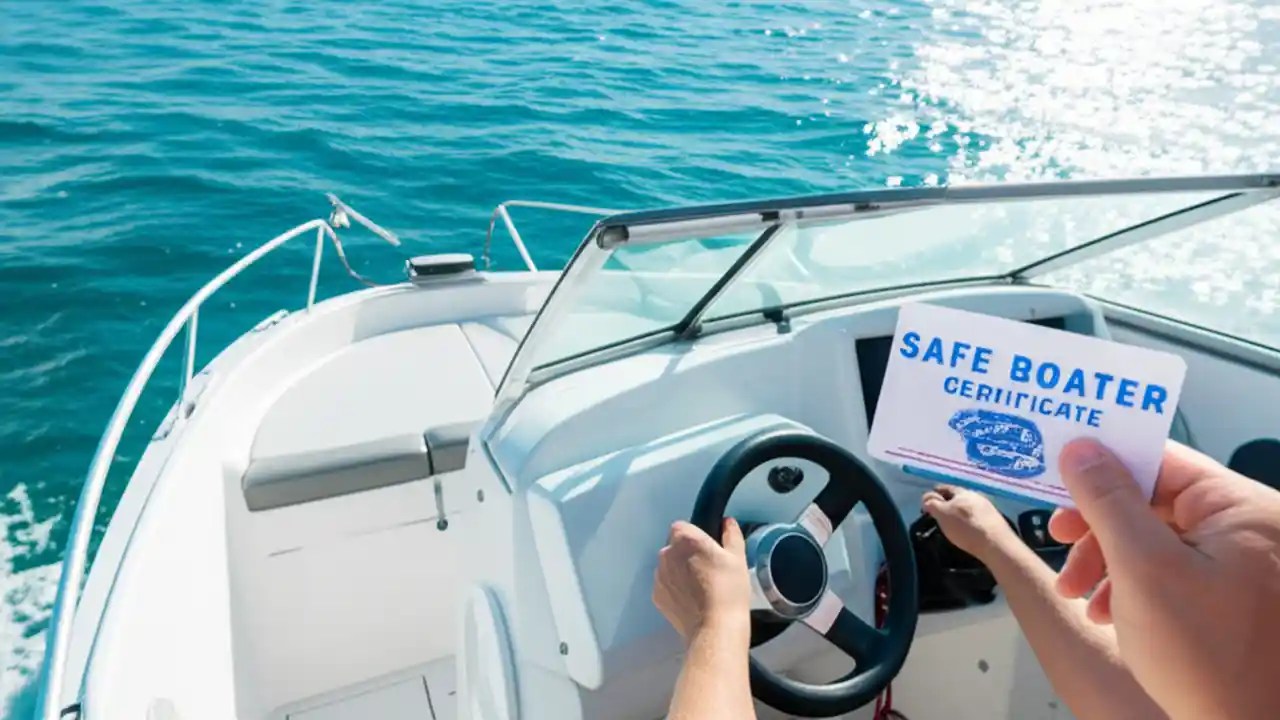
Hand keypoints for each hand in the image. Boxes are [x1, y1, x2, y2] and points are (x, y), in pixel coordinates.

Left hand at [653, 518, 750, 641]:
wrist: (715, 629)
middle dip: (686, 554)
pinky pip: (666, 585)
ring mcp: (659, 576)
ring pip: (669, 566)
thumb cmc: (728, 590)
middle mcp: (666, 554)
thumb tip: (727, 522)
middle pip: (674, 547)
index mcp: (685, 540)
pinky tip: (692, 600)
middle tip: (707, 569)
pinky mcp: (657, 596)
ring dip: (679, 571)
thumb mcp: (737, 558)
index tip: (707, 549)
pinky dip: (675, 589)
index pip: (682, 527)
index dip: (694, 536)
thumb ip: (731, 535)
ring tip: (700, 588)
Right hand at [921, 485, 1018, 560]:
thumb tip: (927, 498)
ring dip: (961, 512)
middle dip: (949, 502)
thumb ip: (932, 504)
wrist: (996, 544)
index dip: (935, 493)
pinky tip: (968, 528)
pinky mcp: (995, 521)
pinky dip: (970, 520)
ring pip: (969, 507)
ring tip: (954, 522)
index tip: (928, 501)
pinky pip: (978, 517)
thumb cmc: (965, 527)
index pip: (945, 488)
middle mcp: (976, 496)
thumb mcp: (942, 514)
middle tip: (940, 512)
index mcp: (962, 492)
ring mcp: (988, 508)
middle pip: (958, 497)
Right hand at [1051, 438, 1279, 718]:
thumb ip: (1108, 501)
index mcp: (1243, 509)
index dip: (1102, 466)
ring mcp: (1244, 564)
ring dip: (1107, 560)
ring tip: (1078, 593)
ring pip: (1156, 536)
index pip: (1161, 461)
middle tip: (1059, 542)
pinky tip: (1107, 611)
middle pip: (1154, 499)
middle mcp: (1251, 528)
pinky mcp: (1233, 595)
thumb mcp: (1142, 569)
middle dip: (1098, 527)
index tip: (1056, 479)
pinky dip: (1131, 584)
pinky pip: (1171, 568)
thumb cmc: (1209, 659)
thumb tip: (1081, 448)